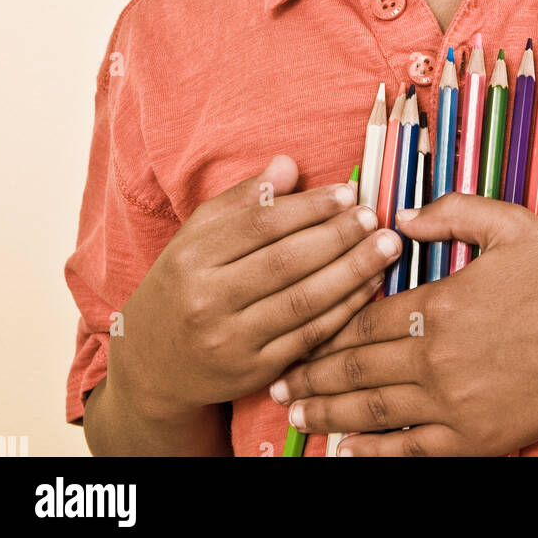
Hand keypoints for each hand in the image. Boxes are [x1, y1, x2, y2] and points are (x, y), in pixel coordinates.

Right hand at [108, 154, 402, 421]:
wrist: (152, 365)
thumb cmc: (183, 285)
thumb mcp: (197, 236)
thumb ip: (243, 200)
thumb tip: (288, 165)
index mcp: (191, 257)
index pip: (261, 225)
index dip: (309, 207)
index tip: (347, 192)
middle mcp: (207, 300)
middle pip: (286, 262)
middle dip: (339, 237)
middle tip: (374, 218)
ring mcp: (230, 341)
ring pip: (303, 301)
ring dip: (353, 272)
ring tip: (385, 247)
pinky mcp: (253, 373)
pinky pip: (308, 337)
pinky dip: (344, 310)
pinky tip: (369, 286)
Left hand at [270, 193, 537, 455]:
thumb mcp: (508, 224)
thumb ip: (451, 211)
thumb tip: (400, 217)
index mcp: (438, 302)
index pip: (362, 319)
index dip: (326, 327)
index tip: (299, 332)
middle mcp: (435, 356)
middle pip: (356, 367)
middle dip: (313, 375)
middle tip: (281, 381)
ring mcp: (452, 402)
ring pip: (373, 411)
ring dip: (330, 414)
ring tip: (299, 414)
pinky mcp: (474, 438)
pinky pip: (411, 451)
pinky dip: (374, 453)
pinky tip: (348, 452)